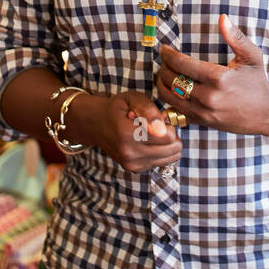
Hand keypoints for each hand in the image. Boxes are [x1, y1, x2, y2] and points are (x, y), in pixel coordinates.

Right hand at [66, 90, 181, 173]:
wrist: (96, 125)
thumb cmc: (116, 109)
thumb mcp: (131, 98)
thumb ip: (148, 109)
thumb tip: (162, 127)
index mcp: (127, 134)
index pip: (167, 137)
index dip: (169, 125)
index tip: (159, 119)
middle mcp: (129, 153)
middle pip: (172, 150)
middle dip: (171, 136)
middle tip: (157, 126)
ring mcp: (131, 164)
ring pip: (170, 158)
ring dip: (167, 145)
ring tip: (152, 134)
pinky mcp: (134, 169)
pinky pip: (161, 162)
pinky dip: (160, 152)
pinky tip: (148, 142)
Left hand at [154, 14, 268, 136]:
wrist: (265, 113)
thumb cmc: (257, 82)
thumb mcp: (251, 56)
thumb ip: (236, 37)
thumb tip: (223, 18)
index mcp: (219, 78)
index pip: (181, 64)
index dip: (168, 55)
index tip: (164, 49)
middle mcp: (209, 97)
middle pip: (171, 80)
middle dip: (163, 68)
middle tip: (164, 61)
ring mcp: (204, 112)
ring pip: (169, 97)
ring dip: (161, 84)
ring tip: (164, 74)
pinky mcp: (202, 122)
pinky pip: (175, 112)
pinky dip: (168, 101)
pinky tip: (171, 91)